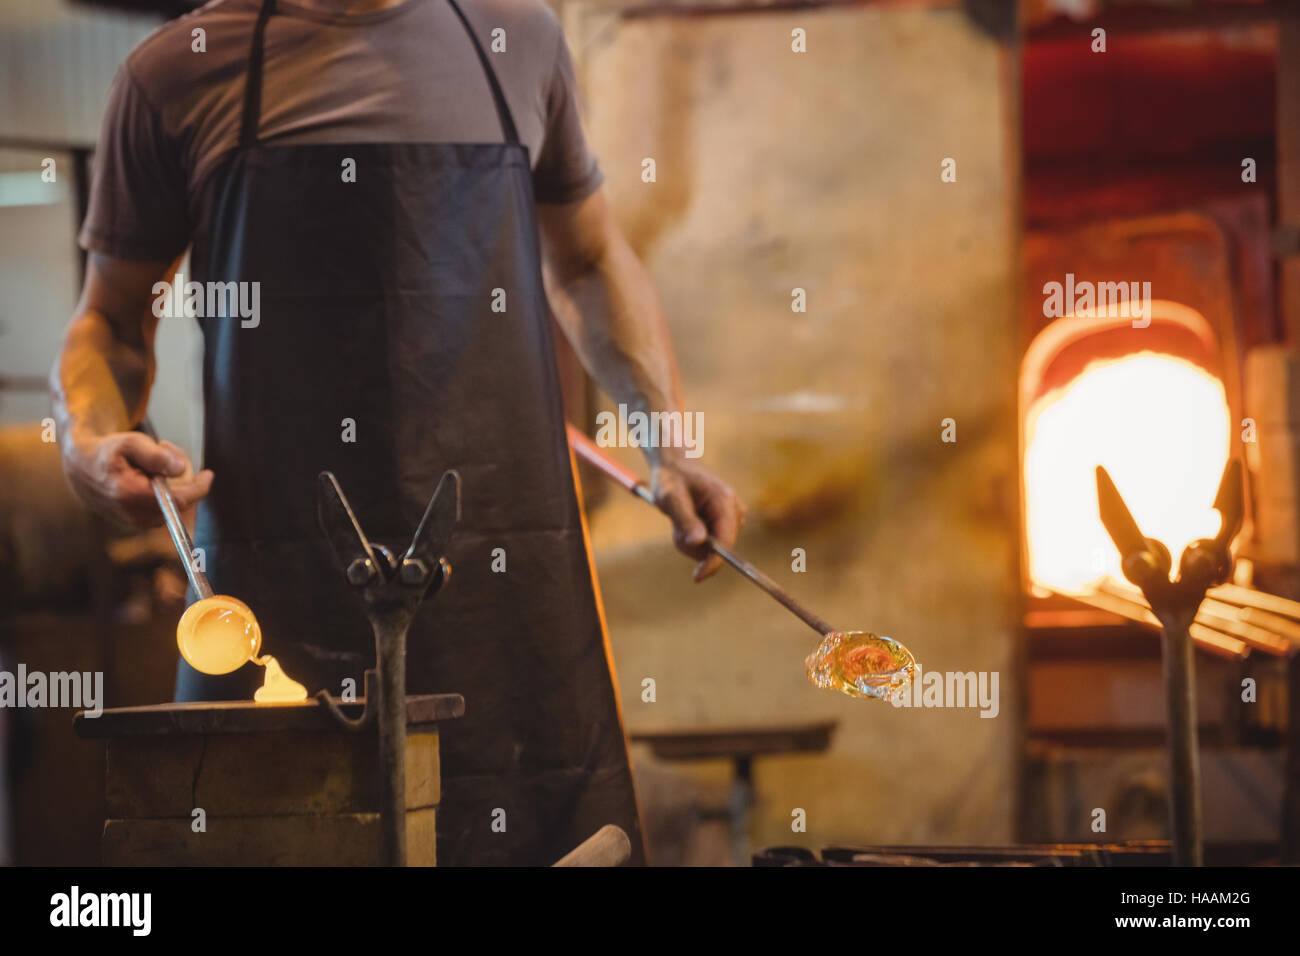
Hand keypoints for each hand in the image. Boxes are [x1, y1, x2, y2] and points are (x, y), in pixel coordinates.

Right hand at [63, 431, 212, 529]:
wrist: (81, 468)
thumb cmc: (107, 452)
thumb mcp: (130, 442)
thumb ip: (156, 455)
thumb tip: (181, 470)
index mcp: (132, 494)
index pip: (179, 499)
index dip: (198, 488)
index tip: (209, 475)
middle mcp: (134, 513)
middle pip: (179, 500)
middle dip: (181, 476)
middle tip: (166, 450)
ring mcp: (135, 522)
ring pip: (172, 505)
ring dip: (171, 483)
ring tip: (153, 460)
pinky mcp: (136, 523)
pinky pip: (163, 509)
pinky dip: (163, 492)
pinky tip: (149, 476)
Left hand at [649, 454, 745, 581]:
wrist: (676, 464)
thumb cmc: (672, 478)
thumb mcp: (671, 497)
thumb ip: (684, 519)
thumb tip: (698, 543)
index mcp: (725, 502)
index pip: (726, 542)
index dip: (713, 563)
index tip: (697, 577)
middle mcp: (735, 510)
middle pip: (718, 548)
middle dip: (693, 545)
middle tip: (675, 526)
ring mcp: (733, 517)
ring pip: (711, 548)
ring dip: (690, 541)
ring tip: (679, 519)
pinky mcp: (726, 523)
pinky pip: (709, 543)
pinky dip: (693, 538)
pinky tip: (687, 520)